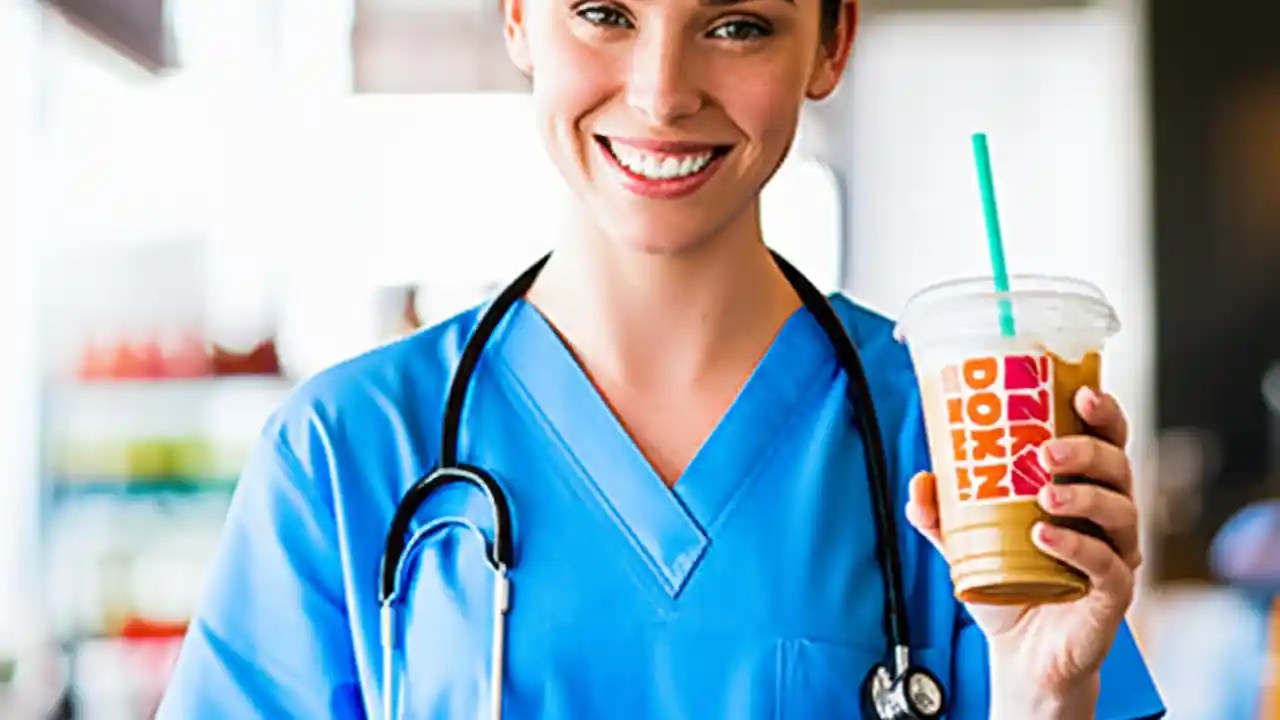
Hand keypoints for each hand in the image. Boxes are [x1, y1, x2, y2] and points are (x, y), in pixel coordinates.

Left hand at [905, 387, 1140, 717]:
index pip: (1106, 443)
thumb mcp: (965, 547)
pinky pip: (1107, 563)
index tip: (1082, 393)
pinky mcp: (1114, 593)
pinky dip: (1078, 546)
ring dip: (1083, 497)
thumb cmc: (1010, 588)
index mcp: (1084, 491)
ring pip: (1120, 511)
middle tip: (1047, 451)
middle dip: (1087, 451)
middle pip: (1118, 467)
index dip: (1103, 415)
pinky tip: (1047, 536)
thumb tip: (919, 482)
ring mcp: (1117, 554)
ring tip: (1044, 495)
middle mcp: (1109, 518)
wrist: (1023, 656)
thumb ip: (941, 516)